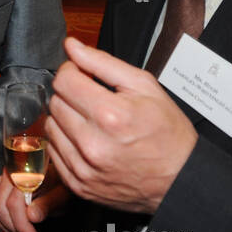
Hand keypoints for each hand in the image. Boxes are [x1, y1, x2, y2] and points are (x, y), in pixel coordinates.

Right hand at [0, 169, 69, 231]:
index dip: (22, 224)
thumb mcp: (60, 195)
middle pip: (1, 209)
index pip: (14, 202)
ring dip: (7, 230)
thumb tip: (32, 215)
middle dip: (15, 229)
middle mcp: (8, 176)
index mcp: (24, 172)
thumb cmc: (58, 187)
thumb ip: (47, 204)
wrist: (56, 184)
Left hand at [45, 36, 196, 214]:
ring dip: (65, 119)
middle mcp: (92, 144)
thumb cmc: (167, 132)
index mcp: (110, 114)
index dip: (72, 71)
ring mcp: (83, 168)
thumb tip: (72, 46)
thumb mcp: (145, 86)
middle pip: (55, 103)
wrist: (180, 179)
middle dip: (70, 95)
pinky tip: (87, 141)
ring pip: (51, 128)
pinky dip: (66, 143)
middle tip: (92, 99)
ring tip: (91, 121)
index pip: (63, 81)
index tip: (82, 75)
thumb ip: (102, 63)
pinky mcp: (78, 185)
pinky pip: (54, 153)